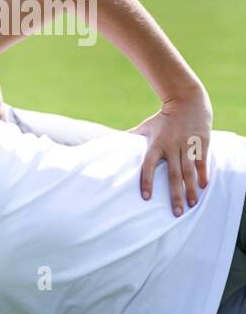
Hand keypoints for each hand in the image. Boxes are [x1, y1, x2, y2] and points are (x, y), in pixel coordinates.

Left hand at [130, 86, 211, 215]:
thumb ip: (131, 137)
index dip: (147, 182)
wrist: (186, 100)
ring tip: (191, 205)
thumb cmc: (163, 117)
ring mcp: (187, 146)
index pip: (148, 166)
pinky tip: (204, 187)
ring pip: (189, 172)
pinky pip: (202, 162)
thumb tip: (110, 141)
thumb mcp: (145, 127)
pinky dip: (203, 175)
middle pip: (172, 175)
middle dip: (174, 195)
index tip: (147, 198)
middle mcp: (172, 147)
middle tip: (176, 213)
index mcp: (156, 145)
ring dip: (190, 189)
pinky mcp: (201, 143)